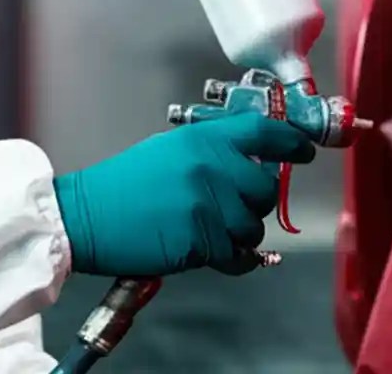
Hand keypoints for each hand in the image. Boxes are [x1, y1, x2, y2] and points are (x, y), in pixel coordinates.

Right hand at [53, 114, 314, 276]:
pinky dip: (231, 260)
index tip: (304, 151)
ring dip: (239, 234)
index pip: (264, 131)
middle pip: (265, 188)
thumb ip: (213, 152)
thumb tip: (253, 162)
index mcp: (204, 139)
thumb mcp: (170, 150)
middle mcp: (211, 167)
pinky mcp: (200, 240)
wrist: (86, 216)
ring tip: (208, 231)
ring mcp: (207, 204)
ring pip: (253, 226)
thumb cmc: (125, 184)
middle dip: (255, 203)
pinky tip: (212, 254)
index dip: (292, 141)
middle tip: (232, 208)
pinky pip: (237, 256)